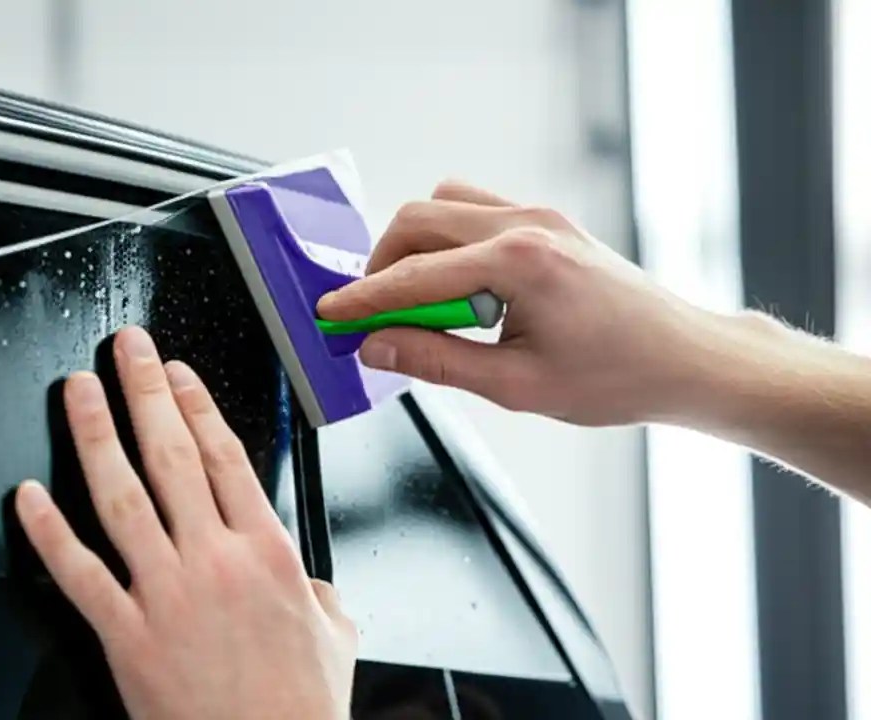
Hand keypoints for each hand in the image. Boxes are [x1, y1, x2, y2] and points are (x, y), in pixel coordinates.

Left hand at [14, 326, 356, 719]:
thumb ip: (317, 589)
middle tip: (126, 349)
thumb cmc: (296, 708)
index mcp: (265, 553)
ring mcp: (165, 595)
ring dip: (94, 435)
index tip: (177, 372)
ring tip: (77, 391)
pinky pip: (78, 572)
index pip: (224, 455)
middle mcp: (213, 562)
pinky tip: (27, 497)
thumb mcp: (334, 634)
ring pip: (121, 495)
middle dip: (145, 391)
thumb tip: (306, 577)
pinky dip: (48, 531)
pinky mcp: (126, 635)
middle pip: (171, 456)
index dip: (195, 404)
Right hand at [317, 181, 720, 425]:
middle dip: (383, 266)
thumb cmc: (619, 375)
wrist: (687, 358)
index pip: (414, 275)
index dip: (363, 299)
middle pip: (418, 219)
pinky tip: (463, 293)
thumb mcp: (517, 385)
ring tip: (425, 308)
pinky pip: (475, 212)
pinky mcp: (547, 222)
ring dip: (417, 249)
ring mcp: (540, 216)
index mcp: (521, 262)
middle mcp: (528, 224)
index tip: (329, 315)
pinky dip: (450, 244)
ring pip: (444, 205)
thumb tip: (378, 347)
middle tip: (375, 318)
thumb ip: (437, 361)